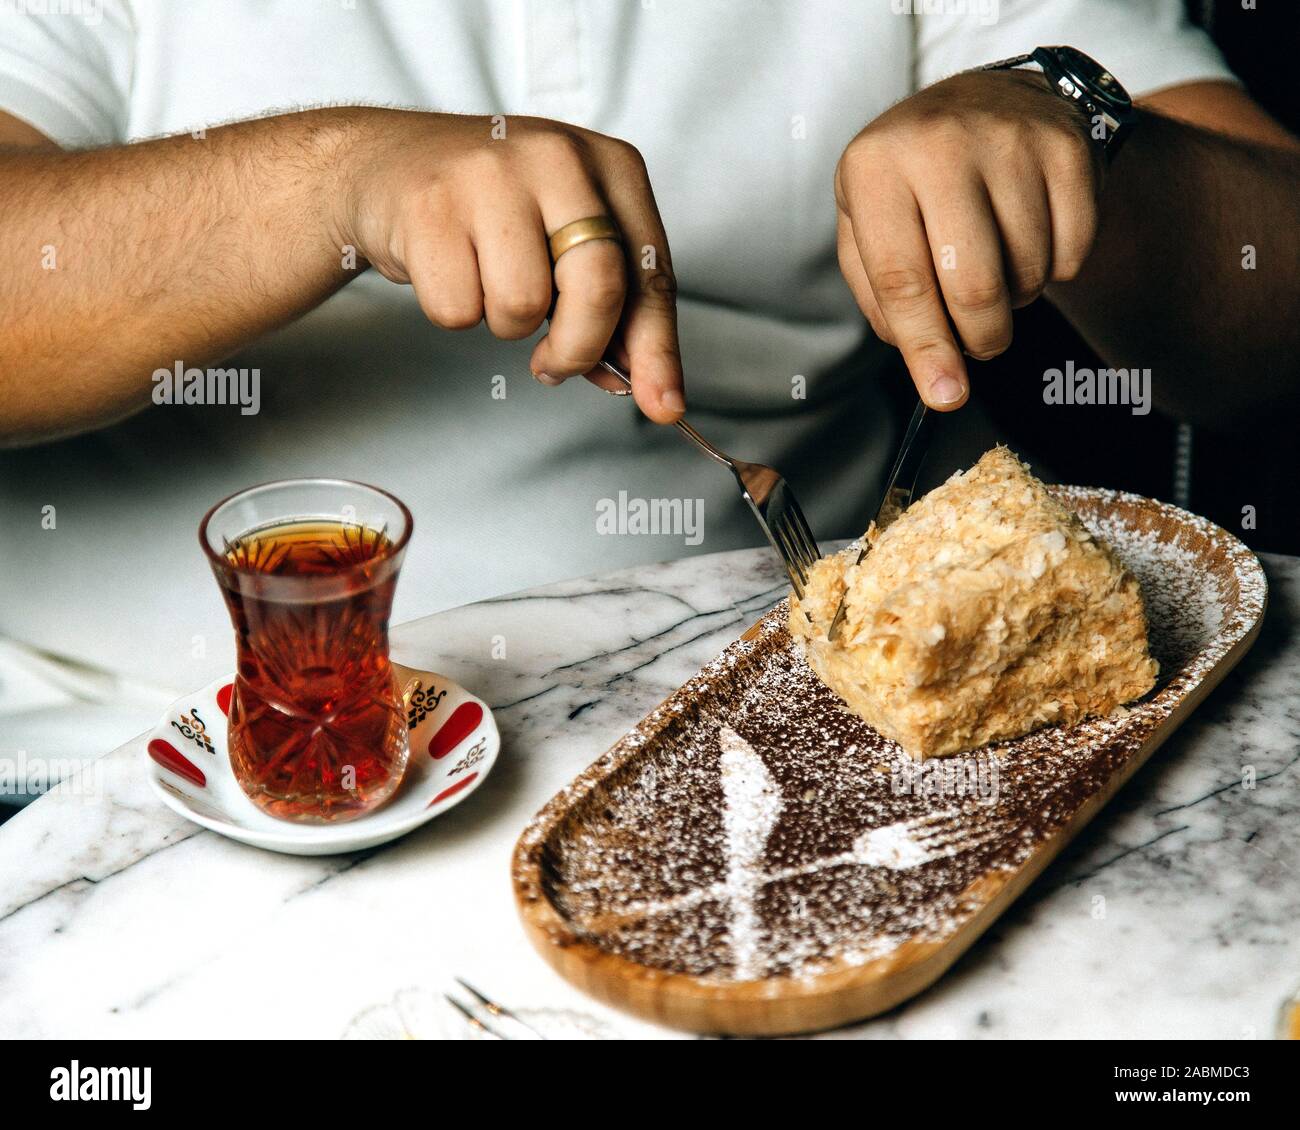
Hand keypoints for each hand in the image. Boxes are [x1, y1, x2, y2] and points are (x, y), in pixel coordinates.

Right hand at [332, 110, 683, 421]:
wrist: (387, 167)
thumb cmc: (494, 214)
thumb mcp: (566, 242)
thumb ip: (613, 311)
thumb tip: (652, 390)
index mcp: (611, 167)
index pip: (650, 275)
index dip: (657, 350)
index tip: (664, 405)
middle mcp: (559, 158)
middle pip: (597, 288)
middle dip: (579, 349)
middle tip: (553, 365)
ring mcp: (491, 175)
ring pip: (523, 305)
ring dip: (505, 323)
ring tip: (487, 282)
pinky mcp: (430, 205)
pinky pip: (458, 309)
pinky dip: (453, 310)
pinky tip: (448, 268)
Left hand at [834, 70, 1102, 409]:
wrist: (986, 99)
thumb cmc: (911, 183)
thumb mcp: (866, 225)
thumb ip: (881, 300)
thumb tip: (932, 370)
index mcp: (875, 167)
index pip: (901, 279)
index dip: (926, 347)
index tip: (945, 395)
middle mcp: (941, 143)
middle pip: (974, 286)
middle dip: (980, 337)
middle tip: (979, 343)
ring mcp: (1011, 139)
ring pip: (1028, 272)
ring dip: (1016, 298)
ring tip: (995, 266)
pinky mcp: (1068, 146)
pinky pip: (1072, 251)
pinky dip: (1055, 269)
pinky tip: (1030, 237)